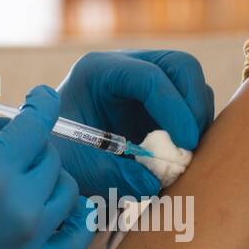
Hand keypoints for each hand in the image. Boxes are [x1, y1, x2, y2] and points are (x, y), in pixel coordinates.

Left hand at [0, 50, 214, 198]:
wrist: (52, 159)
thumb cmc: (60, 157)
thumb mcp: (79, 167)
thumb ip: (114, 175)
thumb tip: (153, 181)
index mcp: (98, 71)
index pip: (149, 77)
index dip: (174, 109)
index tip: (185, 145)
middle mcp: (126, 67)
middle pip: (181, 66)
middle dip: (193, 106)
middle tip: (192, 146)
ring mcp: (145, 81)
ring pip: (192, 86)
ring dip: (196, 120)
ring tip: (182, 156)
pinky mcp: (159, 101)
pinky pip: (191, 106)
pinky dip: (193, 129)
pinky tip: (178, 155)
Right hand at [0, 74, 94, 248]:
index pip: (36, 126)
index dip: (42, 103)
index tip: (39, 94)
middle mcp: (18, 207)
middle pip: (50, 157)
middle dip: (30, 140)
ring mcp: (27, 240)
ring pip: (66, 192)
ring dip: (48, 174)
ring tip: (17, 170)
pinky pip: (73, 241)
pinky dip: (76, 220)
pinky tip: (59, 203)